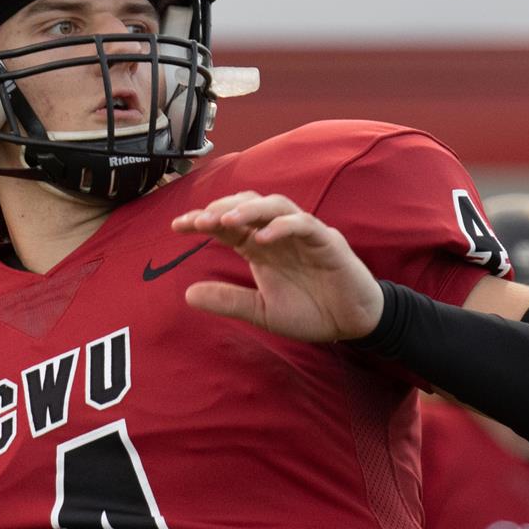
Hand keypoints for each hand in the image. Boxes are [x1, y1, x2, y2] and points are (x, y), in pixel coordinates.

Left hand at [169, 192, 383, 341]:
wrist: (351, 323)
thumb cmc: (311, 312)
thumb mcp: (261, 311)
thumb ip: (228, 300)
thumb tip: (187, 294)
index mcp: (261, 247)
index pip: (228, 225)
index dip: (203, 220)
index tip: (177, 226)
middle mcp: (279, 234)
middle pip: (248, 205)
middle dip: (221, 208)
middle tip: (198, 221)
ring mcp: (303, 234)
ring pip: (274, 205)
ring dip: (249, 210)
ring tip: (226, 221)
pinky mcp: (326, 242)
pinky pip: (304, 224)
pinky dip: (282, 227)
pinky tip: (263, 237)